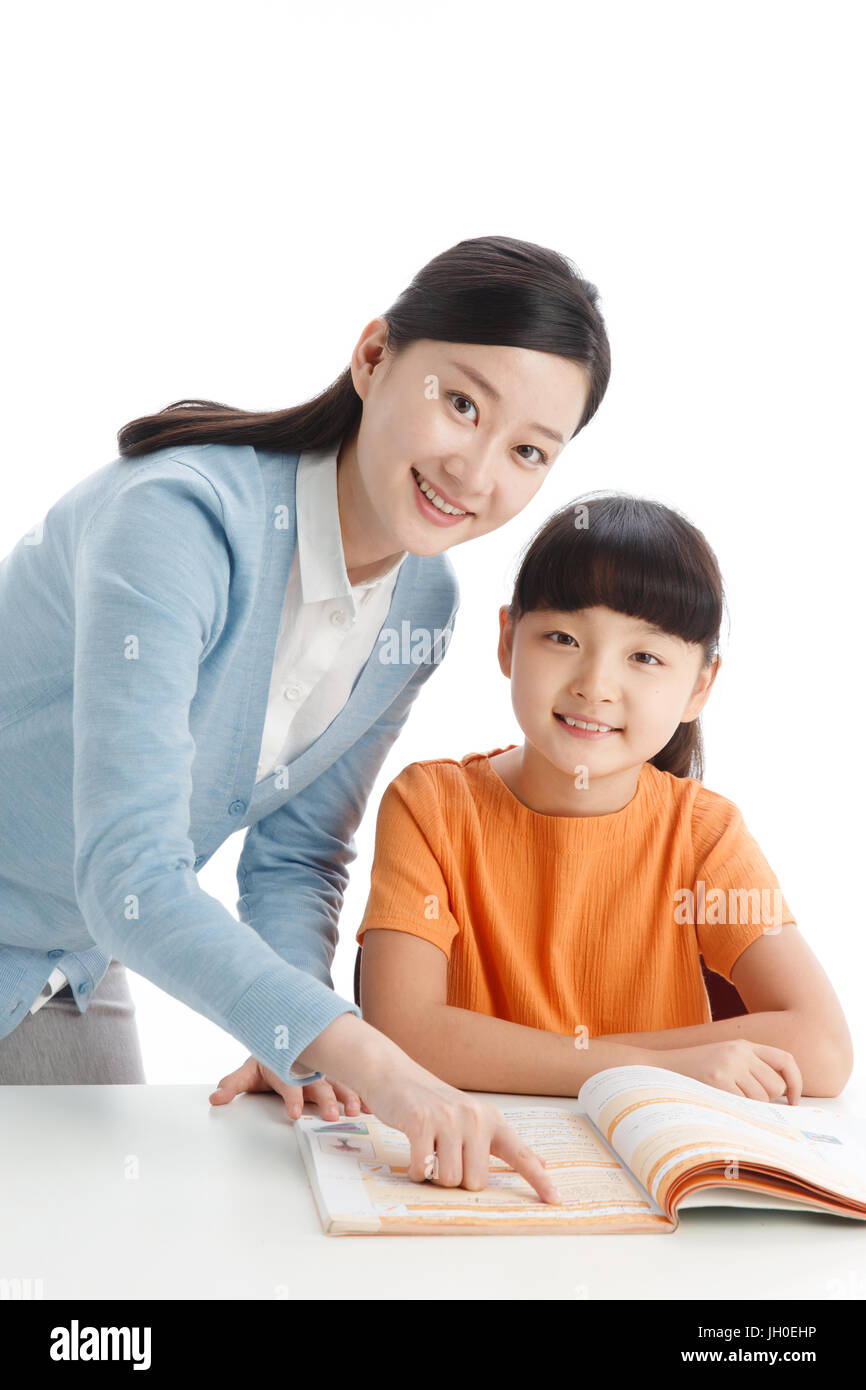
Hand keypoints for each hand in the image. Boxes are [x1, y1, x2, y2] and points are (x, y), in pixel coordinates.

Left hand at [209, 1054, 369, 1119]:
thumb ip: (233, 1084)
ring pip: (339, 1083)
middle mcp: (309, 1069)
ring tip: (356, 1111)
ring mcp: (325, 1072)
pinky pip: (353, 1083)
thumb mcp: (250, 1071)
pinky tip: (371, 1106)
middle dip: (325, 1101)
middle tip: (330, 1117)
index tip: (294, 1114)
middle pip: (319, 1085)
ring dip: (348, 1097)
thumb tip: (214, 1098)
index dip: (292, 1098)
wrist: (288, 1035)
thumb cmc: (270, 1059)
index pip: (290, 1084)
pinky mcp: (338, 1076)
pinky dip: (362, 1094)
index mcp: (288, 1067)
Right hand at [216, 1017, 562, 1203]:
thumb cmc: (432, 1103)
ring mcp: (448, 1119)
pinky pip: (423, 1169)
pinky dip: (415, 1171)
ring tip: (428, 1151)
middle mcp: (474, 1117)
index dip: (538, 1179)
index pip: (520, 1153)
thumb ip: (500, 1143)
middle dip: (456, 1180)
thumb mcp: (470, 1118)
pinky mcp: (421, 1123)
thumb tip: (539, 1162)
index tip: (556, 1201)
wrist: (394, 1074)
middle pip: (475, 1182)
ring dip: (434, 1176)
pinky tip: (413, 1154)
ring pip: (449, 1179)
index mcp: (490, 1119)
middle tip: (443, 1156)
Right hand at [662, 1040, 801, 1103]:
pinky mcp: (718, 1080)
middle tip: (739, 1101)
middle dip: (764, 1100)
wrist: (654, 1070)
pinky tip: (718, 1106)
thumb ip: (748, 1071)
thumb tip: (778, 1100)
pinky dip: (736, 1112)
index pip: (785, 1060)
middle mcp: (739, 1052)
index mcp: (742, 1045)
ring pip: (761, 1099)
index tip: (794, 1101)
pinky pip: (744, 1106)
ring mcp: (728, 1065)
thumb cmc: (690, 1073)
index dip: (795, 1082)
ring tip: (722, 1100)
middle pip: (775, 1086)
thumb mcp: (722, 1061)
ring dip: (747, 1108)